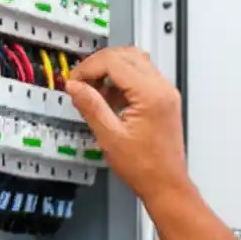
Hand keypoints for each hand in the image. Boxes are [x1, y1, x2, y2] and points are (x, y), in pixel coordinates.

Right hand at [64, 47, 189, 203]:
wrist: (166, 184)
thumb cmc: (145, 168)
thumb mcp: (109, 137)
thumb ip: (91, 106)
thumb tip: (74, 86)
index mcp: (151, 95)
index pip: (114, 61)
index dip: (89, 68)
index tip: (75, 81)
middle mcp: (163, 89)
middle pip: (126, 55)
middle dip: (99, 64)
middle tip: (82, 82)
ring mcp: (166, 93)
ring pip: (135, 62)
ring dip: (111, 71)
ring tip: (95, 92)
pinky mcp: (164, 100)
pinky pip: (142, 77)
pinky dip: (123, 81)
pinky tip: (110, 100)